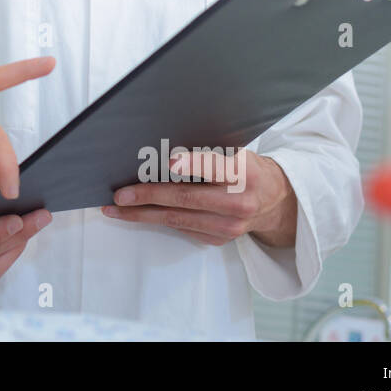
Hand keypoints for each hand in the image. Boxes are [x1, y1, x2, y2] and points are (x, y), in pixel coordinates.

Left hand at [102, 149, 297, 247]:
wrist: (273, 200)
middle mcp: (238, 202)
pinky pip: (182, 228)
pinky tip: (138, 214)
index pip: (215, 166)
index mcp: (244, 173)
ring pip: (178, 219)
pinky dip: (158, 220)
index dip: (193, 164)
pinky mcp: (219, 239)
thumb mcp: (236, 152)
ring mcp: (229, 226)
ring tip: (117, 209)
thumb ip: (209, 152)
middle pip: (187, 198)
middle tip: (121, 195)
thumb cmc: (246, 169)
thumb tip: (164, 150)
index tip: (170, 163)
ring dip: (143, 215)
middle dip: (148, 196)